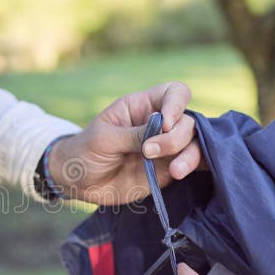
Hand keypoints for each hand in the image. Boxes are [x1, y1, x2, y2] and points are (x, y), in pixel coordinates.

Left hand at [47, 82, 204, 204]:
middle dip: (174, 137)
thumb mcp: (104, 138)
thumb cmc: (86, 151)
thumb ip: (133, 135)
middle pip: (188, 121)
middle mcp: (160, 124)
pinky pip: (192, 165)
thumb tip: (163, 131)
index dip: (176, 103)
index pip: (174, 93)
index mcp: (143, 106)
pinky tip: (183, 173)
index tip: (164, 123)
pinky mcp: (168, 169)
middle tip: (149, 152)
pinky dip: (194, 167)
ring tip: (174, 171)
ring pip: (195, 144)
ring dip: (189, 155)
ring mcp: (166, 148)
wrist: (79, 182)